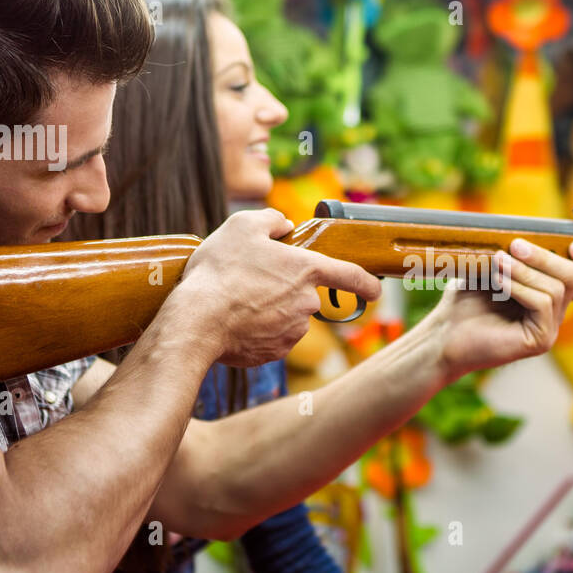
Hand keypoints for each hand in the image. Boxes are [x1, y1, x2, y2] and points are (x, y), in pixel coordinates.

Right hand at [175, 208, 381, 368]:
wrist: (197, 320)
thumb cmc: (220, 271)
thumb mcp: (242, 226)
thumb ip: (271, 220)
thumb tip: (285, 226)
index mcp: (307, 270)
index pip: (352, 276)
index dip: (367, 283)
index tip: (374, 291)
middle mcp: (307, 303)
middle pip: (305, 295)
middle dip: (285, 289)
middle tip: (251, 281)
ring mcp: (292, 331)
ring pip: (287, 316)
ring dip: (270, 309)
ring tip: (237, 300)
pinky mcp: (274, 352)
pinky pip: (271, 336)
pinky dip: (257, 329)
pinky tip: (234, 320)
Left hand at [428, 238, 572, 380]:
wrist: (444, 333)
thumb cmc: (465, 302)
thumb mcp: (492, 267)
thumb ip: (514, 254)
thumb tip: (527, 233)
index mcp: (547, 295)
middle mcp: (553, 313)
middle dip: (546, 256)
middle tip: (515, 245)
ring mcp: (548, 328)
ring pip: (556, 288)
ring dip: (525, 270)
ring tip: (498, 262)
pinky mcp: (539, 341)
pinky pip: (543, 304)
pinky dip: (520, 287)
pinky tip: (498, 282)